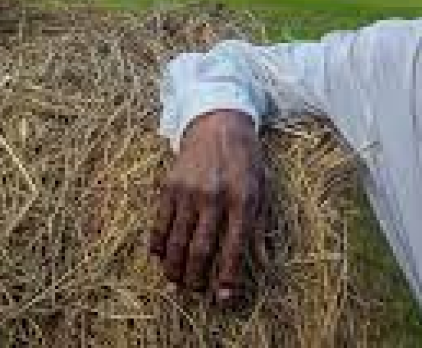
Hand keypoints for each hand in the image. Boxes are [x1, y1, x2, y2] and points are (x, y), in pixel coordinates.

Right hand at [150, 110, 263, 305]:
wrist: (218, 123)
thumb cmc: (246, 158)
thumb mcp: (263, 187)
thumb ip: (261, 225)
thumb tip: (264, 261)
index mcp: (243, 198)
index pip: (235, 247)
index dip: (229, 276)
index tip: (224, 297)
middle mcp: (215, 197)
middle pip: (201, 250)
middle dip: (197, 278)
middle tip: (196, 291)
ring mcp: (189, 191)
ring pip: (176, 242)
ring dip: (174, 268)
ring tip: (176, 281)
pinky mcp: (169, 186)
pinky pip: (158, 224)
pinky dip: (157, 246)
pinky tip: (159, 257)